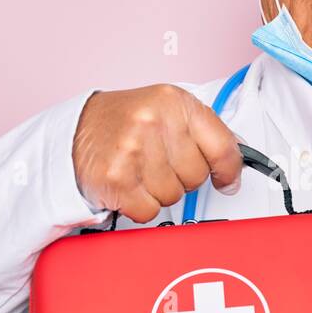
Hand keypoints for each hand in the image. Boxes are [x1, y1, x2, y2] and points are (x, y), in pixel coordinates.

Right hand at [72, 84, 243, 222]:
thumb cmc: (125, 121)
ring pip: (174, 195)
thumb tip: (234, 167)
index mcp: (175, 102)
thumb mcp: (168, 111)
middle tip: (159, 163)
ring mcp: (133, 149)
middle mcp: (155, 121)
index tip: (227, 180)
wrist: (77, 129)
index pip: (223, 146)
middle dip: (182, 177)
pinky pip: (149, 210)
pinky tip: (130, 185)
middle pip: (197, 176)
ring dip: (159, 191)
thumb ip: (204, 133)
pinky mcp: (115, 178)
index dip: (229, 170)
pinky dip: (141, 206)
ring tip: (141, 171)